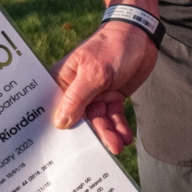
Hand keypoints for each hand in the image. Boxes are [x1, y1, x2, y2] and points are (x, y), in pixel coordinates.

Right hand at [51, 21, 157, 154]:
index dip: (52, 130)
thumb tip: (60, 123)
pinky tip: (125, 139)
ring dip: (108, 134)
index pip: (52, 110)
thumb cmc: (111, 47)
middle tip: (92, 157)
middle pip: (77, 121)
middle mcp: (75, 91)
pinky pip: (113, 117)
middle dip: (85, 138)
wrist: (140, 34)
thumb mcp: (94, 73)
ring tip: (118, 147)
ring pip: (98, 121)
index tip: (51, 153)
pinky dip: (119, 127)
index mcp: (62, 82)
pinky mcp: (111, 97)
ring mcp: (94, 95)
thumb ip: (77, 98)